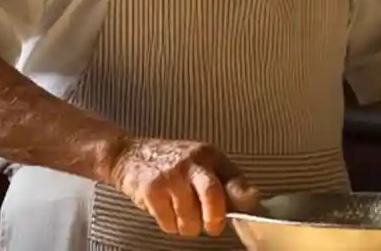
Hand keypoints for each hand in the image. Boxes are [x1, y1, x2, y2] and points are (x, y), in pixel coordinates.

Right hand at [108, 137, 260, 237]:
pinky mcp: (152, 190)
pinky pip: (169, 223)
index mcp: (209, 155)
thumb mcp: (202, 164)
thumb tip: (252, 201)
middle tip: (211, 226)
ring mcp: (171, 175)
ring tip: (180, 212)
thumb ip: (226, 182)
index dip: (244, 200)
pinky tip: (164, 209)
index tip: (247, 214)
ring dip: (186, 226)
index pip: (234, 179)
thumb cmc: (171, 163)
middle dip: (214, 220)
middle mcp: (192, 162)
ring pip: (190, 219)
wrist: (128, 155)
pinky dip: (169, 225)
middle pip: (213, 196)